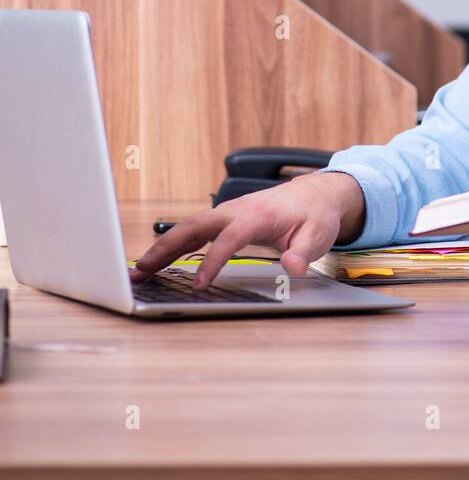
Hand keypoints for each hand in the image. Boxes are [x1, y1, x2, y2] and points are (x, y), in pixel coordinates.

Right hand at [130, 170, 364, 287]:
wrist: (315, 194)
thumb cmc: (314, 215)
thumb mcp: (317, 236)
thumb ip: (303, 253)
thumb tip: (292, 268)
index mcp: (256, 215)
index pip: (228, 239)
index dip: (212, 261)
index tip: (198, 284)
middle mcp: (236, 210)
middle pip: (193, 226)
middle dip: (166, 247)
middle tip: (143, 270)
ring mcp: (228, 213)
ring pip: (188, 227)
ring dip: (163, 246)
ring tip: (141, 269)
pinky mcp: (225, 219)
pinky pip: (194, 230)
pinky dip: (174, 244)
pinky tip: (160, 260)